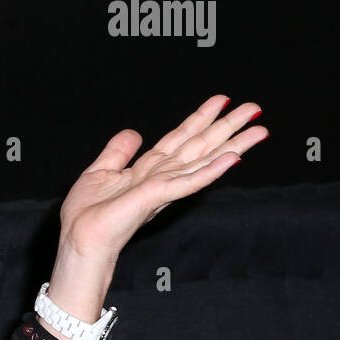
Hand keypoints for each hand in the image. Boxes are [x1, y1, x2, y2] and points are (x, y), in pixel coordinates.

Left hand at [58, 94, 268, 258]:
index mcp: (149, 170)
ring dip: (233, 144)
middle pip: (200, 145)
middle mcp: (162, 177)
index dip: (200, 118)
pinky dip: (212, 170)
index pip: (180, 139)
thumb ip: (118, 152)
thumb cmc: (87, 215)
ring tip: (259, 129)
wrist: (80, 239)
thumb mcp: (100, 172)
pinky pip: (189, 182)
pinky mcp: (157, 197)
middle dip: (226, 126)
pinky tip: (234, 158)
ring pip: (204, 160)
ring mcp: (163, 187)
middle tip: (254, 108)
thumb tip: (134, 132)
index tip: (222, 100)